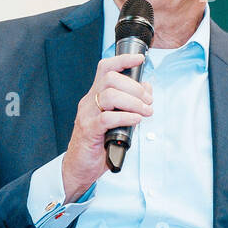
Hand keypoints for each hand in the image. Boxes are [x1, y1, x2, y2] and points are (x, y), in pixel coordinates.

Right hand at [62, 53, 152, 200]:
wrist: (79, 168)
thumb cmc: (98, 145)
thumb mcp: (116, 121)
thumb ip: (129, 105)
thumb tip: (146, 89)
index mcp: (95, 96)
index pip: (105, 68)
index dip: (123, 59)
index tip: (140, 59)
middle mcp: (89, 102)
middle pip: (110, 78)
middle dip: (134, 86)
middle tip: (148, 100)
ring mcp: (87, 115)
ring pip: (109, 95)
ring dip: (133, 102)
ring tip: (145, 112)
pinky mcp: (89, 131)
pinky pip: (107, 118)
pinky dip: (125, 117)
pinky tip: (136, 120)